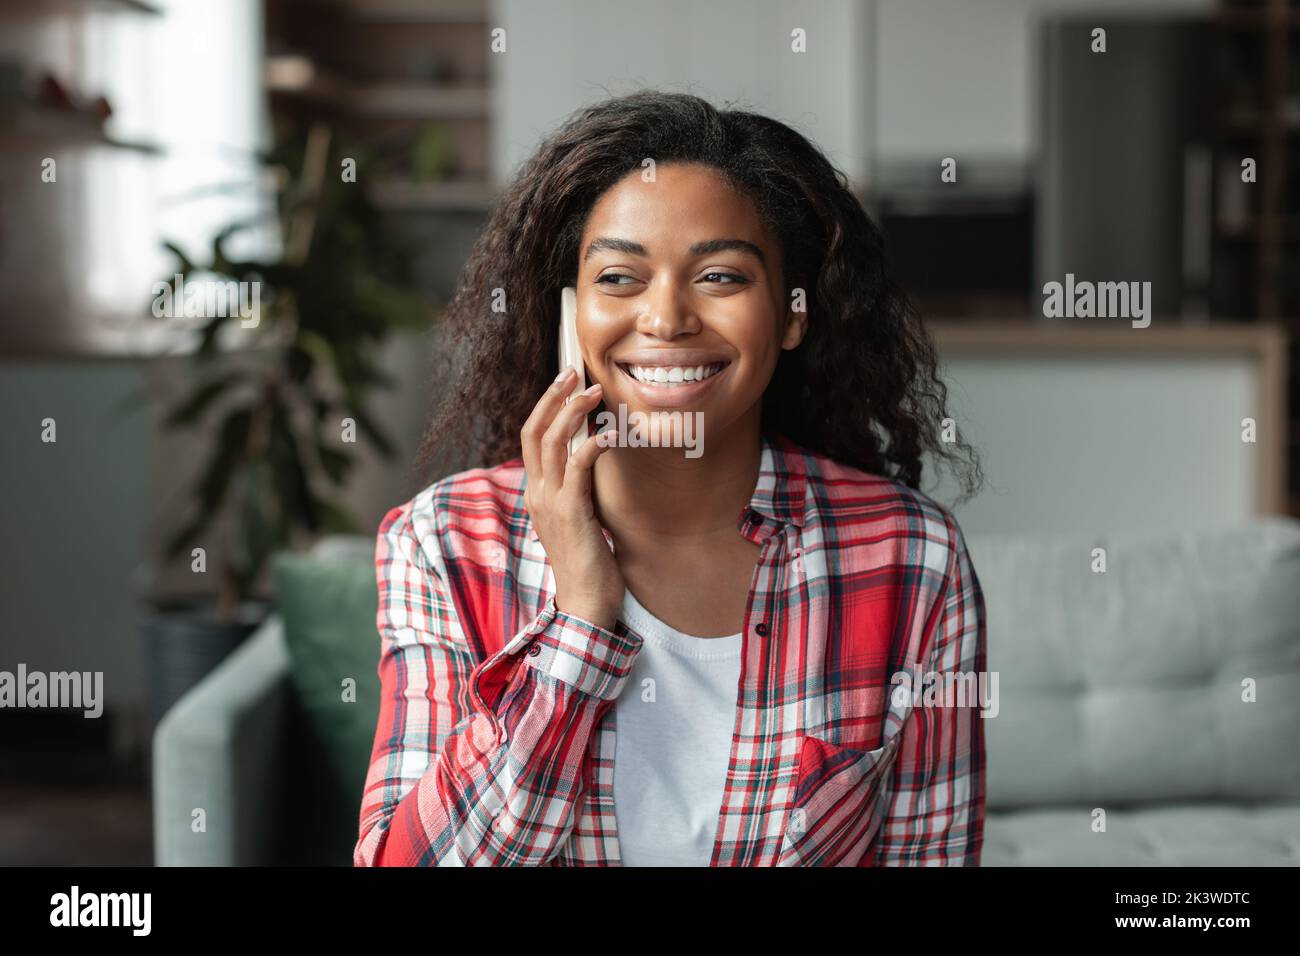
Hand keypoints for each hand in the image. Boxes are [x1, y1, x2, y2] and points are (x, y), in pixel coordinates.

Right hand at [520, 367, 623, 630]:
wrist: (586, 601)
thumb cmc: (589, 561)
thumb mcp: (578, 517)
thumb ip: (577, 488)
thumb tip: (592, 457)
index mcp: (536, 493)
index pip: (531, 438)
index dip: (545, 406)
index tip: (565, 383)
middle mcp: (536, 493)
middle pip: (534, 431)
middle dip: (552, 397)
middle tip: (573, 372)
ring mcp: (550, 502)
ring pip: (553, 442)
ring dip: (573, 411)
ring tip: (595, 392)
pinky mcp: (571, 512)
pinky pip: (578, 467)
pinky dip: (592, 444)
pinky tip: (610, 434)